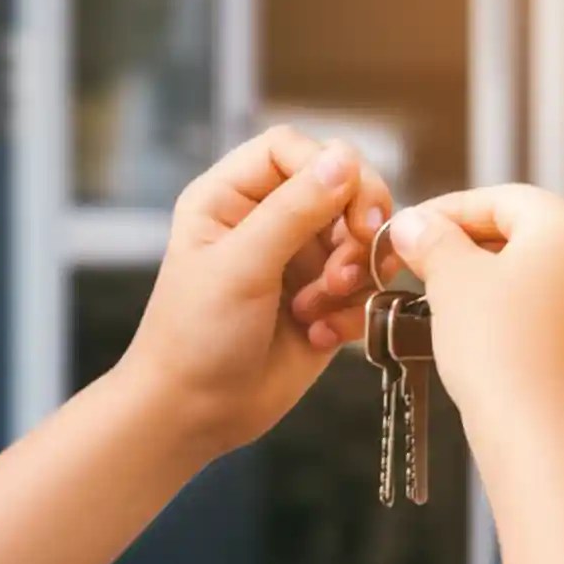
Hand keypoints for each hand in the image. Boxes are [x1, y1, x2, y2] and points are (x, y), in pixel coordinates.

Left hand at [117, 125, 390, 457]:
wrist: (197, 414)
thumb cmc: (196, 336)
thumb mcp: (241, 265)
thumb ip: (295, 209)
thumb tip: (346, 158)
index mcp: (232, 196)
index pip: (297, 150)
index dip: (331, 169)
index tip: (351, 210)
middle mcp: (271, 219)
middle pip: (344, 186)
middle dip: (357, 224)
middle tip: (354, 262)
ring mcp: (302, 259)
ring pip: (364, 238)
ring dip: (355, 274)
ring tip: (320, 309)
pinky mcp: (327, 299)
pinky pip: (368, 285)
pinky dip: (354, 310)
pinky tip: (320, 336)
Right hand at [382, 184, 563, 457]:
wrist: (548, 441)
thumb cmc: (500, 353)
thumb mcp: (452, 282)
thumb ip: (432, 241)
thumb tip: (413, 223)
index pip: (501, 200)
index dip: (446, 212)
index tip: (409, 231)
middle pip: (527, 235)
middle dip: (470, 248)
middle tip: (422, 268)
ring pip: (543, 279)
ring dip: (494, 285)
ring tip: (447, 306)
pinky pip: (559, 318)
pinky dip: (522, 319)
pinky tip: (486, 342)